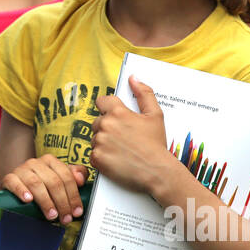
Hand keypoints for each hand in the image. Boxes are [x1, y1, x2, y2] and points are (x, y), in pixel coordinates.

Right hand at [0, 155, 85, 222]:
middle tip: (65, 218)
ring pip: (36, 183)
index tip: (76, 212)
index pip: (66, 176)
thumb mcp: (59, 179)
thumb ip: (75, 175)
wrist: (17, 186)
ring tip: (51, 215)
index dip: (73, 195)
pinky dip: (21, 191)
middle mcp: (36, 163)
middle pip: (53, 182)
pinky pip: (15, 183)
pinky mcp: (9, 178)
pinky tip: (28, 200)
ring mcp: (21, 169)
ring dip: (46, 201)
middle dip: (62, 202)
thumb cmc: (41, 185)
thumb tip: (81, 179)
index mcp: (50, 161)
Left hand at [91, 78, 181, 197]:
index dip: (108, 108)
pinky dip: (101, 157)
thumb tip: (133, 78)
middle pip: (97, 121)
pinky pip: (93, 154)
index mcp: (118, 112)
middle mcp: (106, 125)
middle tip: (123, 138)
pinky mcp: (97, 158)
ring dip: (103, 143)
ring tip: (121, 150)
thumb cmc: (156, 144)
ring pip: (95, 138)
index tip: (115, 115)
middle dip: (107, 128)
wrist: (157, 172)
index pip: (102, 101)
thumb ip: (144, 93)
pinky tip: (115, 159)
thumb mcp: (155, 115)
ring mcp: (100, 142)